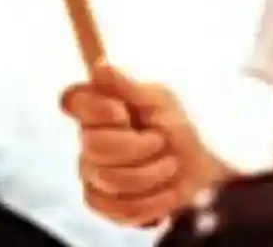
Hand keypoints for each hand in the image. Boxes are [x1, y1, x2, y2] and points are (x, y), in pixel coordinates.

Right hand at [61, 62, 225, 226]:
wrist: (199, 174)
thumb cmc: (178, 131)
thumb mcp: (161, 102)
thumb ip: (129, 87)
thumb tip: (100, 67)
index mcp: (100, 108)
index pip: (73, 100)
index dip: (96, 108)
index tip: (122, 112)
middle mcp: (88, 139)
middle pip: (94, 145)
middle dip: (139, 146)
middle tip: (161, 141)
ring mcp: (91, 172)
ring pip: (109, 179)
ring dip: (152, 173)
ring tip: (170, 166)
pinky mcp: (100, 202)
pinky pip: (117, 207)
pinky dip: (151, 200)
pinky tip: (165, 191)